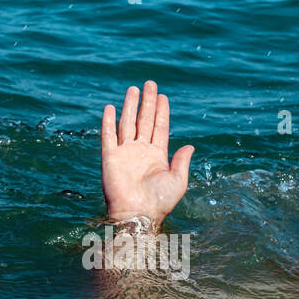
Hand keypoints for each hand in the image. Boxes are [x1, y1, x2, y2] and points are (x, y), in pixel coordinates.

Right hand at [101, 80, 193, 228]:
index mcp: (157, 156)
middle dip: (148, 102)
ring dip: (130, 106)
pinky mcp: (110, 158)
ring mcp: (125, 153)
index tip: (163, 96)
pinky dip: (108, 122)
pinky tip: (110, 108)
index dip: (161, 112)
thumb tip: (190, 145)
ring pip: (128, 123)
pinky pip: (108, 136)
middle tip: (150, 84)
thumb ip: (182, 161)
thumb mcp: (178, 180)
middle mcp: (140, 152)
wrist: (138, 214)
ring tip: (134, 89)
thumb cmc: (159, 202)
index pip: (159, 127)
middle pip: (144, 121)